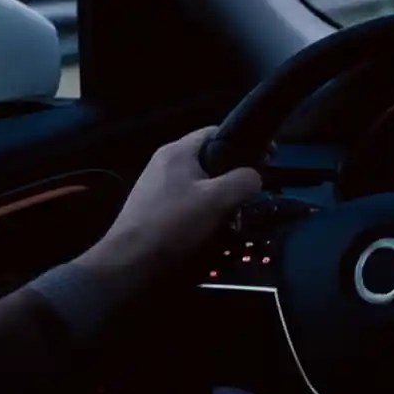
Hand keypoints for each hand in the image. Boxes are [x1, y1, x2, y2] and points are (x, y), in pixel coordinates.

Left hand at [78, 127, 261, 289]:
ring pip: (198, 180)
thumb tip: (254, 177)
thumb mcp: (218, 200)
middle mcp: (164, 161)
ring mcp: (155, 183)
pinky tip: (209, 225)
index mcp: (178, 151)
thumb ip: (244, 181)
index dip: (243, 142)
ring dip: (217, 194)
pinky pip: (185, 197)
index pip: (216, 132)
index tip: (264, 160)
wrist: (129, 261)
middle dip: (231, 174)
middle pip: (208, 158)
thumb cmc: (174, 223)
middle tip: (249, 192)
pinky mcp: (151, 204)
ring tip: (232, 213)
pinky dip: (201, 207)